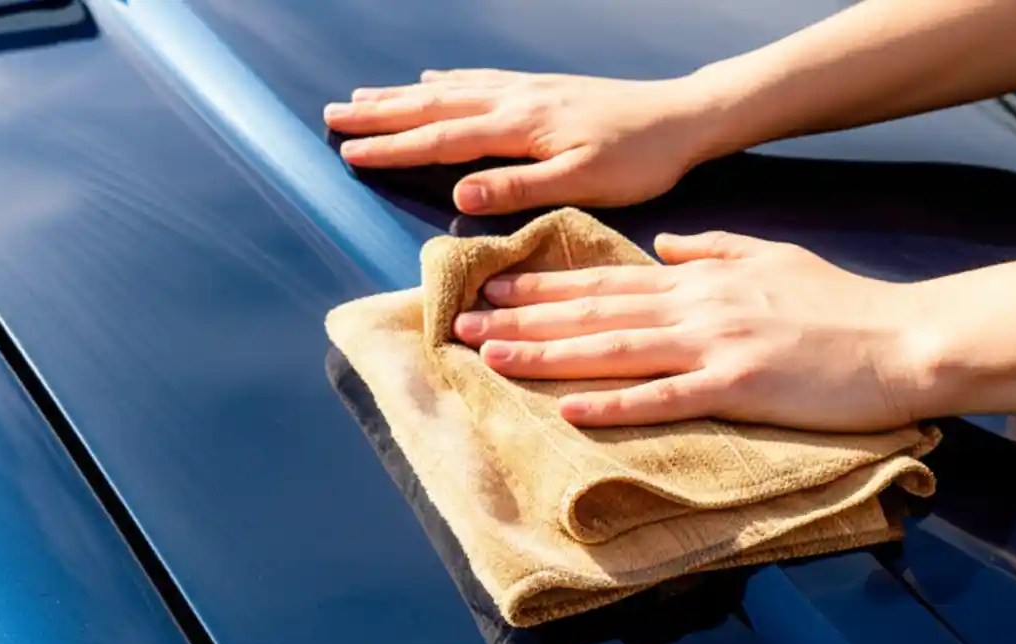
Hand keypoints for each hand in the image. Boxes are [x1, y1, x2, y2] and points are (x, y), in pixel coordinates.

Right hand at [323, 69, 719, 214]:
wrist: (683, 117)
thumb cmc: (639, 159)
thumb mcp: (584, 183)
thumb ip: (520, 187)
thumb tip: (459, 193)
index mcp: (520, 127)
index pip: (442, 140)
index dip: (393, 148)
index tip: (349, 152)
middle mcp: (515, 100)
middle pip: (433, 106)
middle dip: (379, 114)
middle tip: (332, 117)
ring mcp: (526, 90)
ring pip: (450, 89)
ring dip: (402, 96)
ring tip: (363, 97)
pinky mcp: (541, 88)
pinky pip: (479, 79)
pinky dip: (447, 80)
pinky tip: (433, 79)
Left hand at [452, 231, 936, 430]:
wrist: (903, 340)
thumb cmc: (839, 304)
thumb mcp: (770, 256)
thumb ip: (711, 247)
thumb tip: (661, 243)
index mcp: (698, 278)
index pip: (606, 281)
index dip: (544, 286)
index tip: (495, 289)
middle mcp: (694, 306)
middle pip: (593, 312)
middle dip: (524, 318)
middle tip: (466, 324)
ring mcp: (713, 346)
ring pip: (613, 350)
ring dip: (548, 354)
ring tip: (493, 359)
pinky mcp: (736, 388)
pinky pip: (663, 398)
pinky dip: (614, 405)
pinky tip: (569, 409)